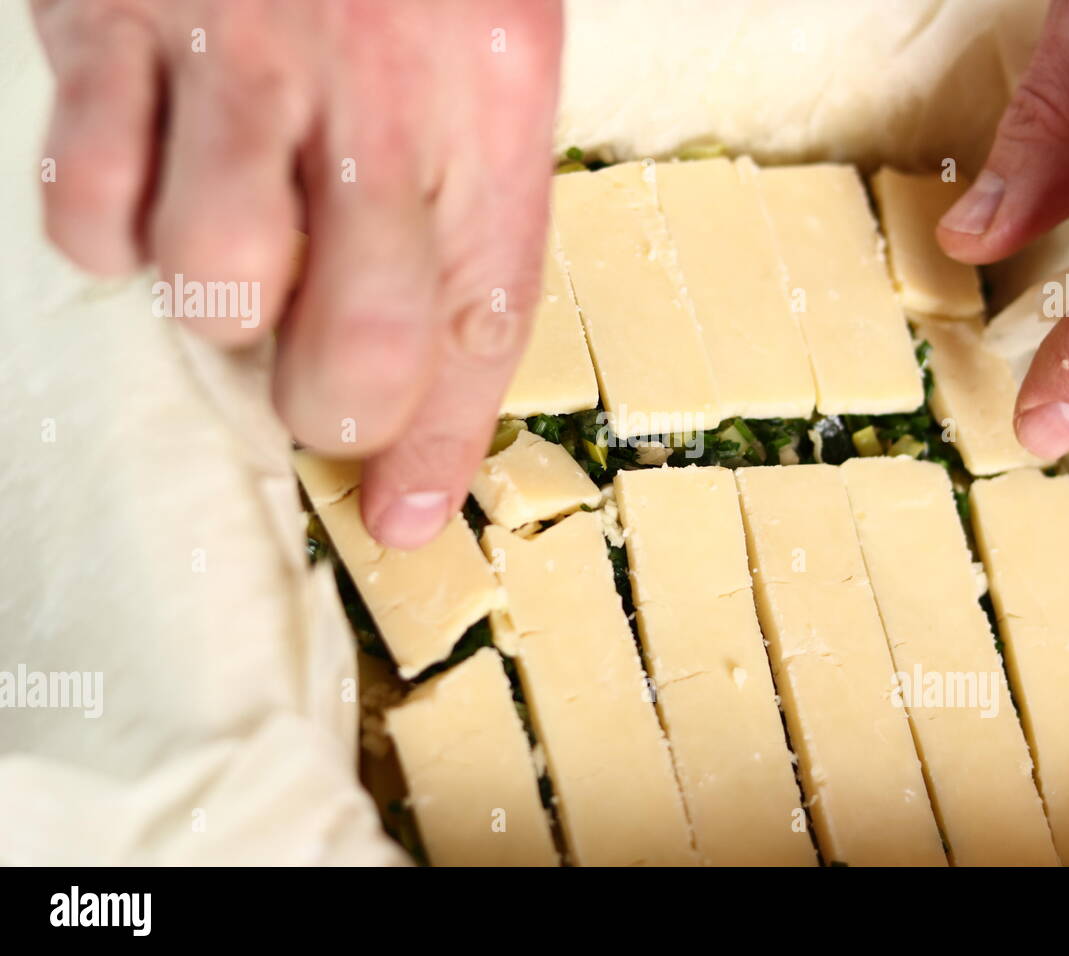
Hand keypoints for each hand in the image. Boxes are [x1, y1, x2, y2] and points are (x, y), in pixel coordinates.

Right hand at [33, 0, 561, 547]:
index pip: (481, 318)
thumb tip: (423, 376)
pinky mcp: (106, 26)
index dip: (441, 442)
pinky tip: (149, 179)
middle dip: (330, 406)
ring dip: (223, 310)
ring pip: (215, 294)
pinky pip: (89, 213)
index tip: (403, 516)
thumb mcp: (486, 46)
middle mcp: (371, 86)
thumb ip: (466, 199)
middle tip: (317, 386)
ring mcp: (233, 55)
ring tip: (236, 244)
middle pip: (355, 345)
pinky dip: (111, 235)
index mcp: (490, 88)